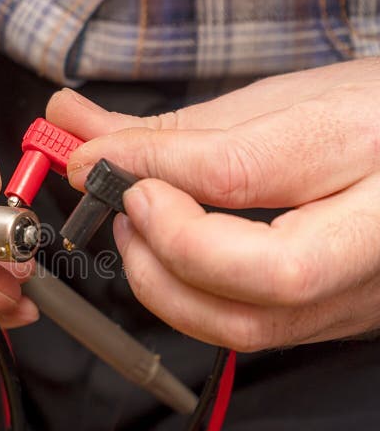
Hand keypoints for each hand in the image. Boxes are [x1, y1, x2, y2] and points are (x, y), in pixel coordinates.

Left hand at [47, 59, 379, 350]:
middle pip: (270, 275)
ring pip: (253, 326)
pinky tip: (168, 261)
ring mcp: (364, 289)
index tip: (94, 156)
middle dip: (171, 246)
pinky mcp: (341, 320)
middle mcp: (378, 232)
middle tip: (128, 205)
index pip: (243, 169)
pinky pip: (252, 330)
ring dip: (166, 285)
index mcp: (371, 144)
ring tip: (137, 233)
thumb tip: (80, 125)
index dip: (151, 165)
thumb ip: (178, 128)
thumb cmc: (367, 118)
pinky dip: (190, 300)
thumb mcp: (281, 101)